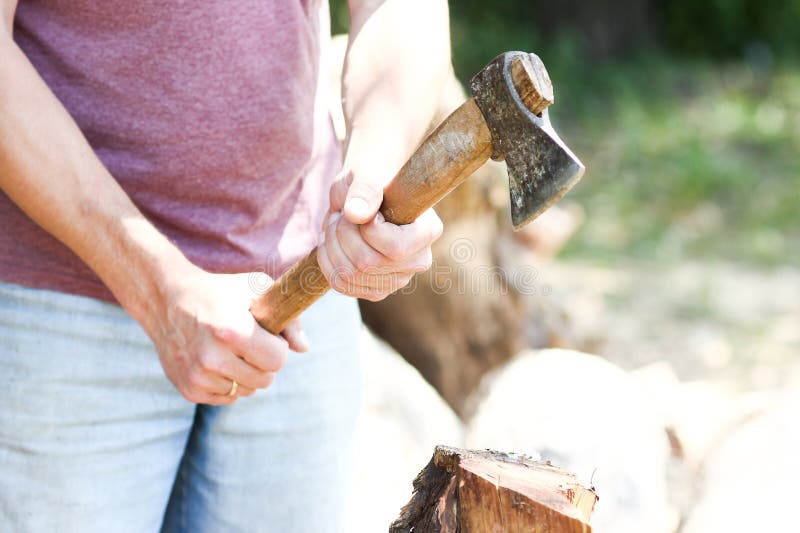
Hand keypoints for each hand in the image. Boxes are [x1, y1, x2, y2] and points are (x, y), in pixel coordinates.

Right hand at [140, 269, 307, 404]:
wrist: (167, 300)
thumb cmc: (220, 292)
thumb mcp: (255, 289)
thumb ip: (288, 318)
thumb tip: (304, 348)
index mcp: (230, 331)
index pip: (277, 360)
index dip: (277, 347)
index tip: (267, 335)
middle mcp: (211, 358)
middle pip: (265, 379)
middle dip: (264, 362)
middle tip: (250, 342)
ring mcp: (197, 376)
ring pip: (247, 391)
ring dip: (246, 373)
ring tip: (230, 349)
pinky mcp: (188, 389)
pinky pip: (227, 397)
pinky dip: (228, 382)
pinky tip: (216, 360)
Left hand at [318, 168, 442, 300]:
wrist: (363, 191)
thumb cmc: (371, 177)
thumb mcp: (368, 173)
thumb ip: (366, 189)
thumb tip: (356, 213)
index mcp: (428, 231)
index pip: (395, 248)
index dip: (367, 229)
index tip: (362, 208)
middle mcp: (418, 260)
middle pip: (367, 263)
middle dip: (342, 233)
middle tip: (341, 213)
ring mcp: (397, 279)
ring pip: (350, 275)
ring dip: (331, 245)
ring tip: (336, 224)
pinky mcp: (376, 290)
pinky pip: (342, 285)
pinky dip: (326, 262)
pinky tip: (329, 241)